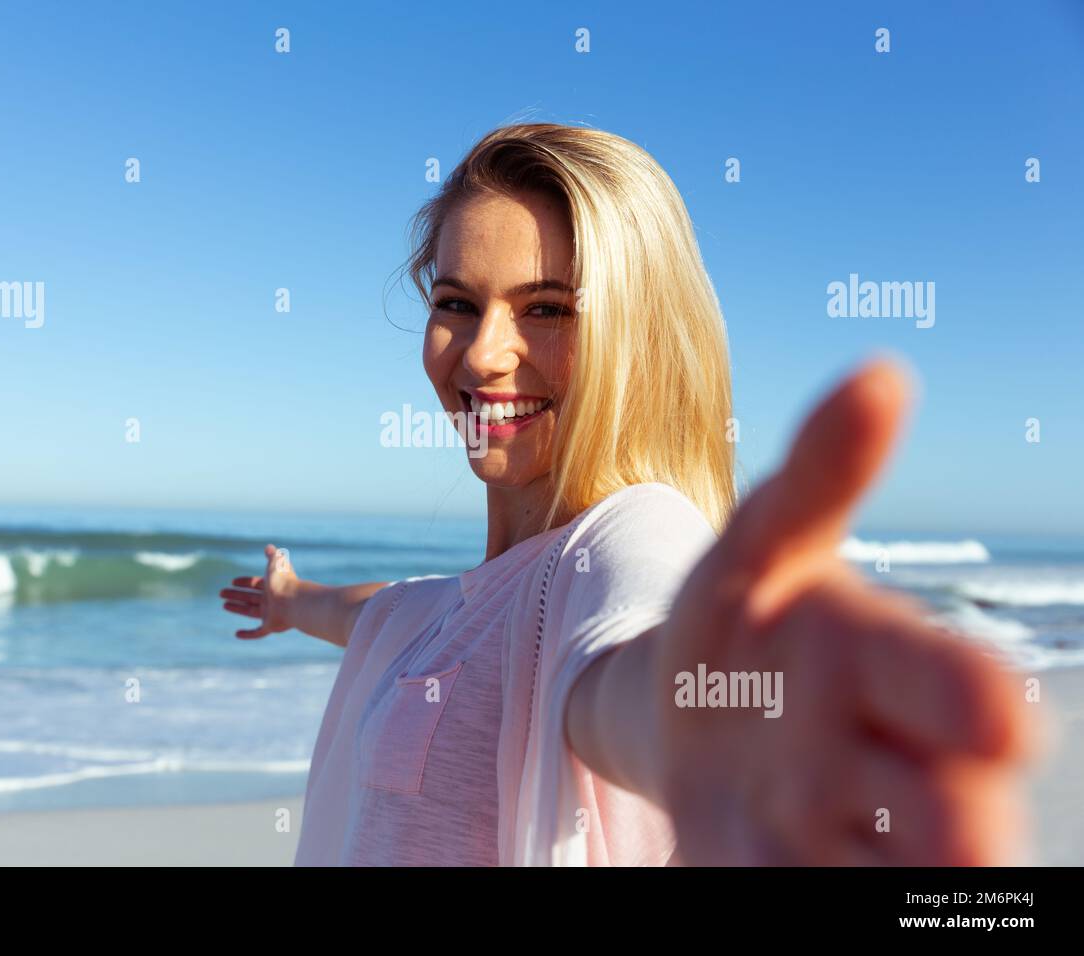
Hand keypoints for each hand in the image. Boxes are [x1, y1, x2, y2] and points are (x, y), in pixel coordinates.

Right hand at [220, 543, 298, 639]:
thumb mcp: (276, 563)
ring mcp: (271, 614)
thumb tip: (269, 547)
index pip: (255, 583)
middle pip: (250, 597)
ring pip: (250, 611)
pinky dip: (247, 635)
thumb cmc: (284, 581)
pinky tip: (236, 634)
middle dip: (236, 594)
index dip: (244, 582)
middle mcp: (271, 600)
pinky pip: (257, 633)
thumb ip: (272, 555)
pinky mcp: (271, 626)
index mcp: (272, 586)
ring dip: (236, 608)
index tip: (232, 581)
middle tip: (221, 593)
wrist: (293, 601)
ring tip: (224, 605)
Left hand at [650, 357, 1042, 864]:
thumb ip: (820, 473)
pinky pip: (788, 898)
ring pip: (878, 871)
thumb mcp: (761, 541)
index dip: (965, 695)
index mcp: (879, 662)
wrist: (678, 703)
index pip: (939, 679)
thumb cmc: (743, 615)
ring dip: (892, 884)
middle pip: (938, 801)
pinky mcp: (759, 871)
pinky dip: (800, 905)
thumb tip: (882, 373)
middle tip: (964, 856)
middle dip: (956, 829)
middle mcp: (873, 755)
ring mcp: (818, 826)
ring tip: (905, 894)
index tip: (999, 718)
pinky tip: (766, 894)